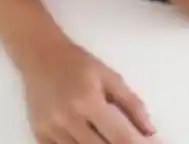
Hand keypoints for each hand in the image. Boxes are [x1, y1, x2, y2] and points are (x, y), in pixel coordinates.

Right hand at [19, 39, 155, 143]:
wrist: (38, 54)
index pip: (120, 137)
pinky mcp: (39, 133)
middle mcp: (68, 118)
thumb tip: (150, 131)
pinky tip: (86, 139)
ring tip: (106, 138)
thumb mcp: (109, 76)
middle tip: (127, 142)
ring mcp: (51, 128)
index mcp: (88, 101)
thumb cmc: (77, 63)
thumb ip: (132, 104)